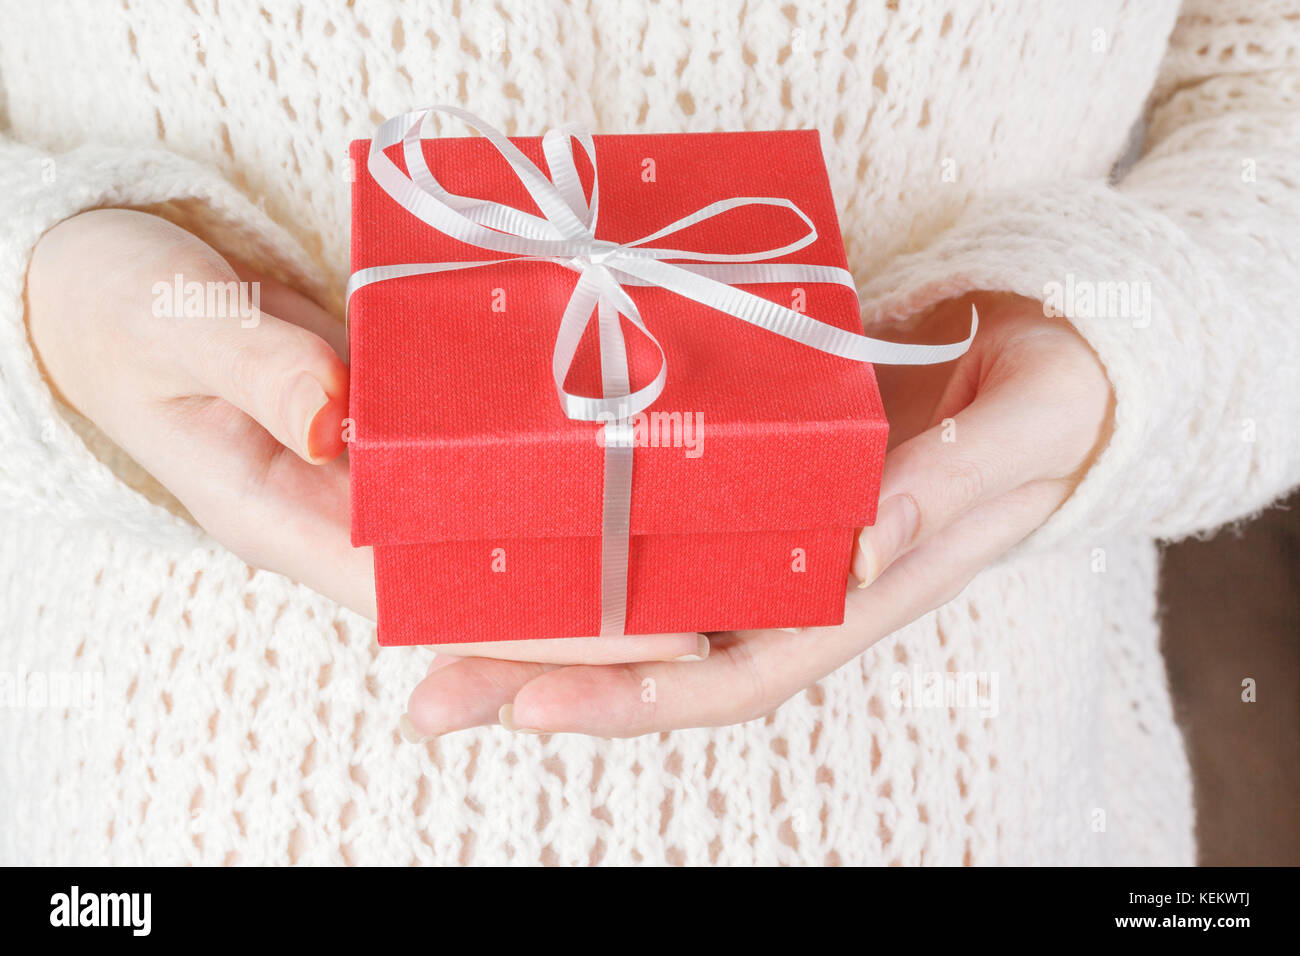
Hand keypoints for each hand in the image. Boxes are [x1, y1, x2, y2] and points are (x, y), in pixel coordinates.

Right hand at [25, 209, 702, 664]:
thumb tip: (337, 421)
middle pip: (480, 582)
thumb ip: (256, 369)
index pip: (432, 598)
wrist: (114, 288)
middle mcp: (344, 513)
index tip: (643, 640)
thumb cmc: (125, 308)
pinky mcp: (390, 428)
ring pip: (485, 533)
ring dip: (577, 548)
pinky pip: (471, 469)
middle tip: (707, 617)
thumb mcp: (175, 326)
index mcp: (287, 515)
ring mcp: (371, 473)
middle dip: (587, 608)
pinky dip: (538, 477)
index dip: (539, 626)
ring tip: (691, 559)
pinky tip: (615, 470)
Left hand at [401, 292, 1113, 738]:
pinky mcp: (751, 478)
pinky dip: (579, 535)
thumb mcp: (1026, 424)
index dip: (642, 694)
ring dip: (536, 620)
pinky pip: (657, 520)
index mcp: (863, 589)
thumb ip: (952, 486)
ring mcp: (769, 531)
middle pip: (661, 652)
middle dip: (546, 681)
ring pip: (642, 595)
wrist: (1054, 351)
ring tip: (421, 631)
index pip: (741, 668)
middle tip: (427, 697)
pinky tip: (501, 527)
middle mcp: (800, 578)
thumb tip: (861, 544)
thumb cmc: (1059, 391)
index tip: (535, 705)